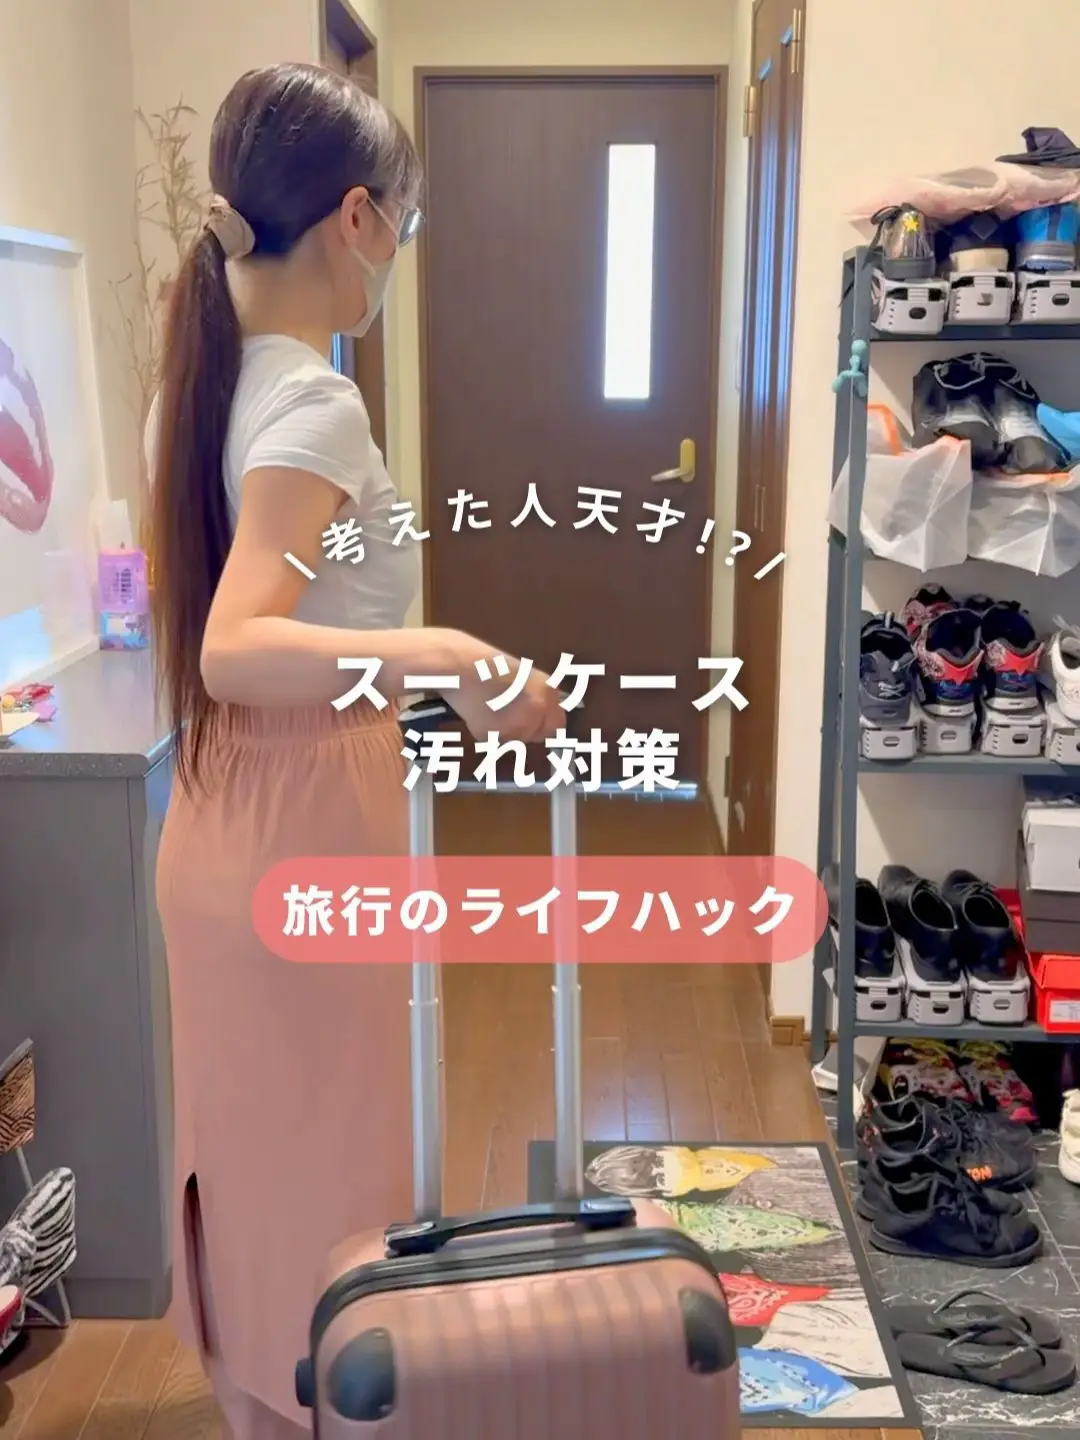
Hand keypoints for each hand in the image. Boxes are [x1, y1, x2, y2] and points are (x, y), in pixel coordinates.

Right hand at [447, 634, 565, 742]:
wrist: (460, 664)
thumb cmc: (487, 665)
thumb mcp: (522, 677)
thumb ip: (535, 697)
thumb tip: (539, 718)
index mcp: (549, 691)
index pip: (557, 725)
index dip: (542, 725)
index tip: (530, 723)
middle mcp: (539, 709)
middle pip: (538, 735)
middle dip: (524, 731)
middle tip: (504, 715)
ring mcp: (520, 723)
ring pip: (515, 740)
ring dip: (504, 732)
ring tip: (488, 708)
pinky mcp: (497, 733)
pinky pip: (494, 741)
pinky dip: (486, 732)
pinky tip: (477, 712)